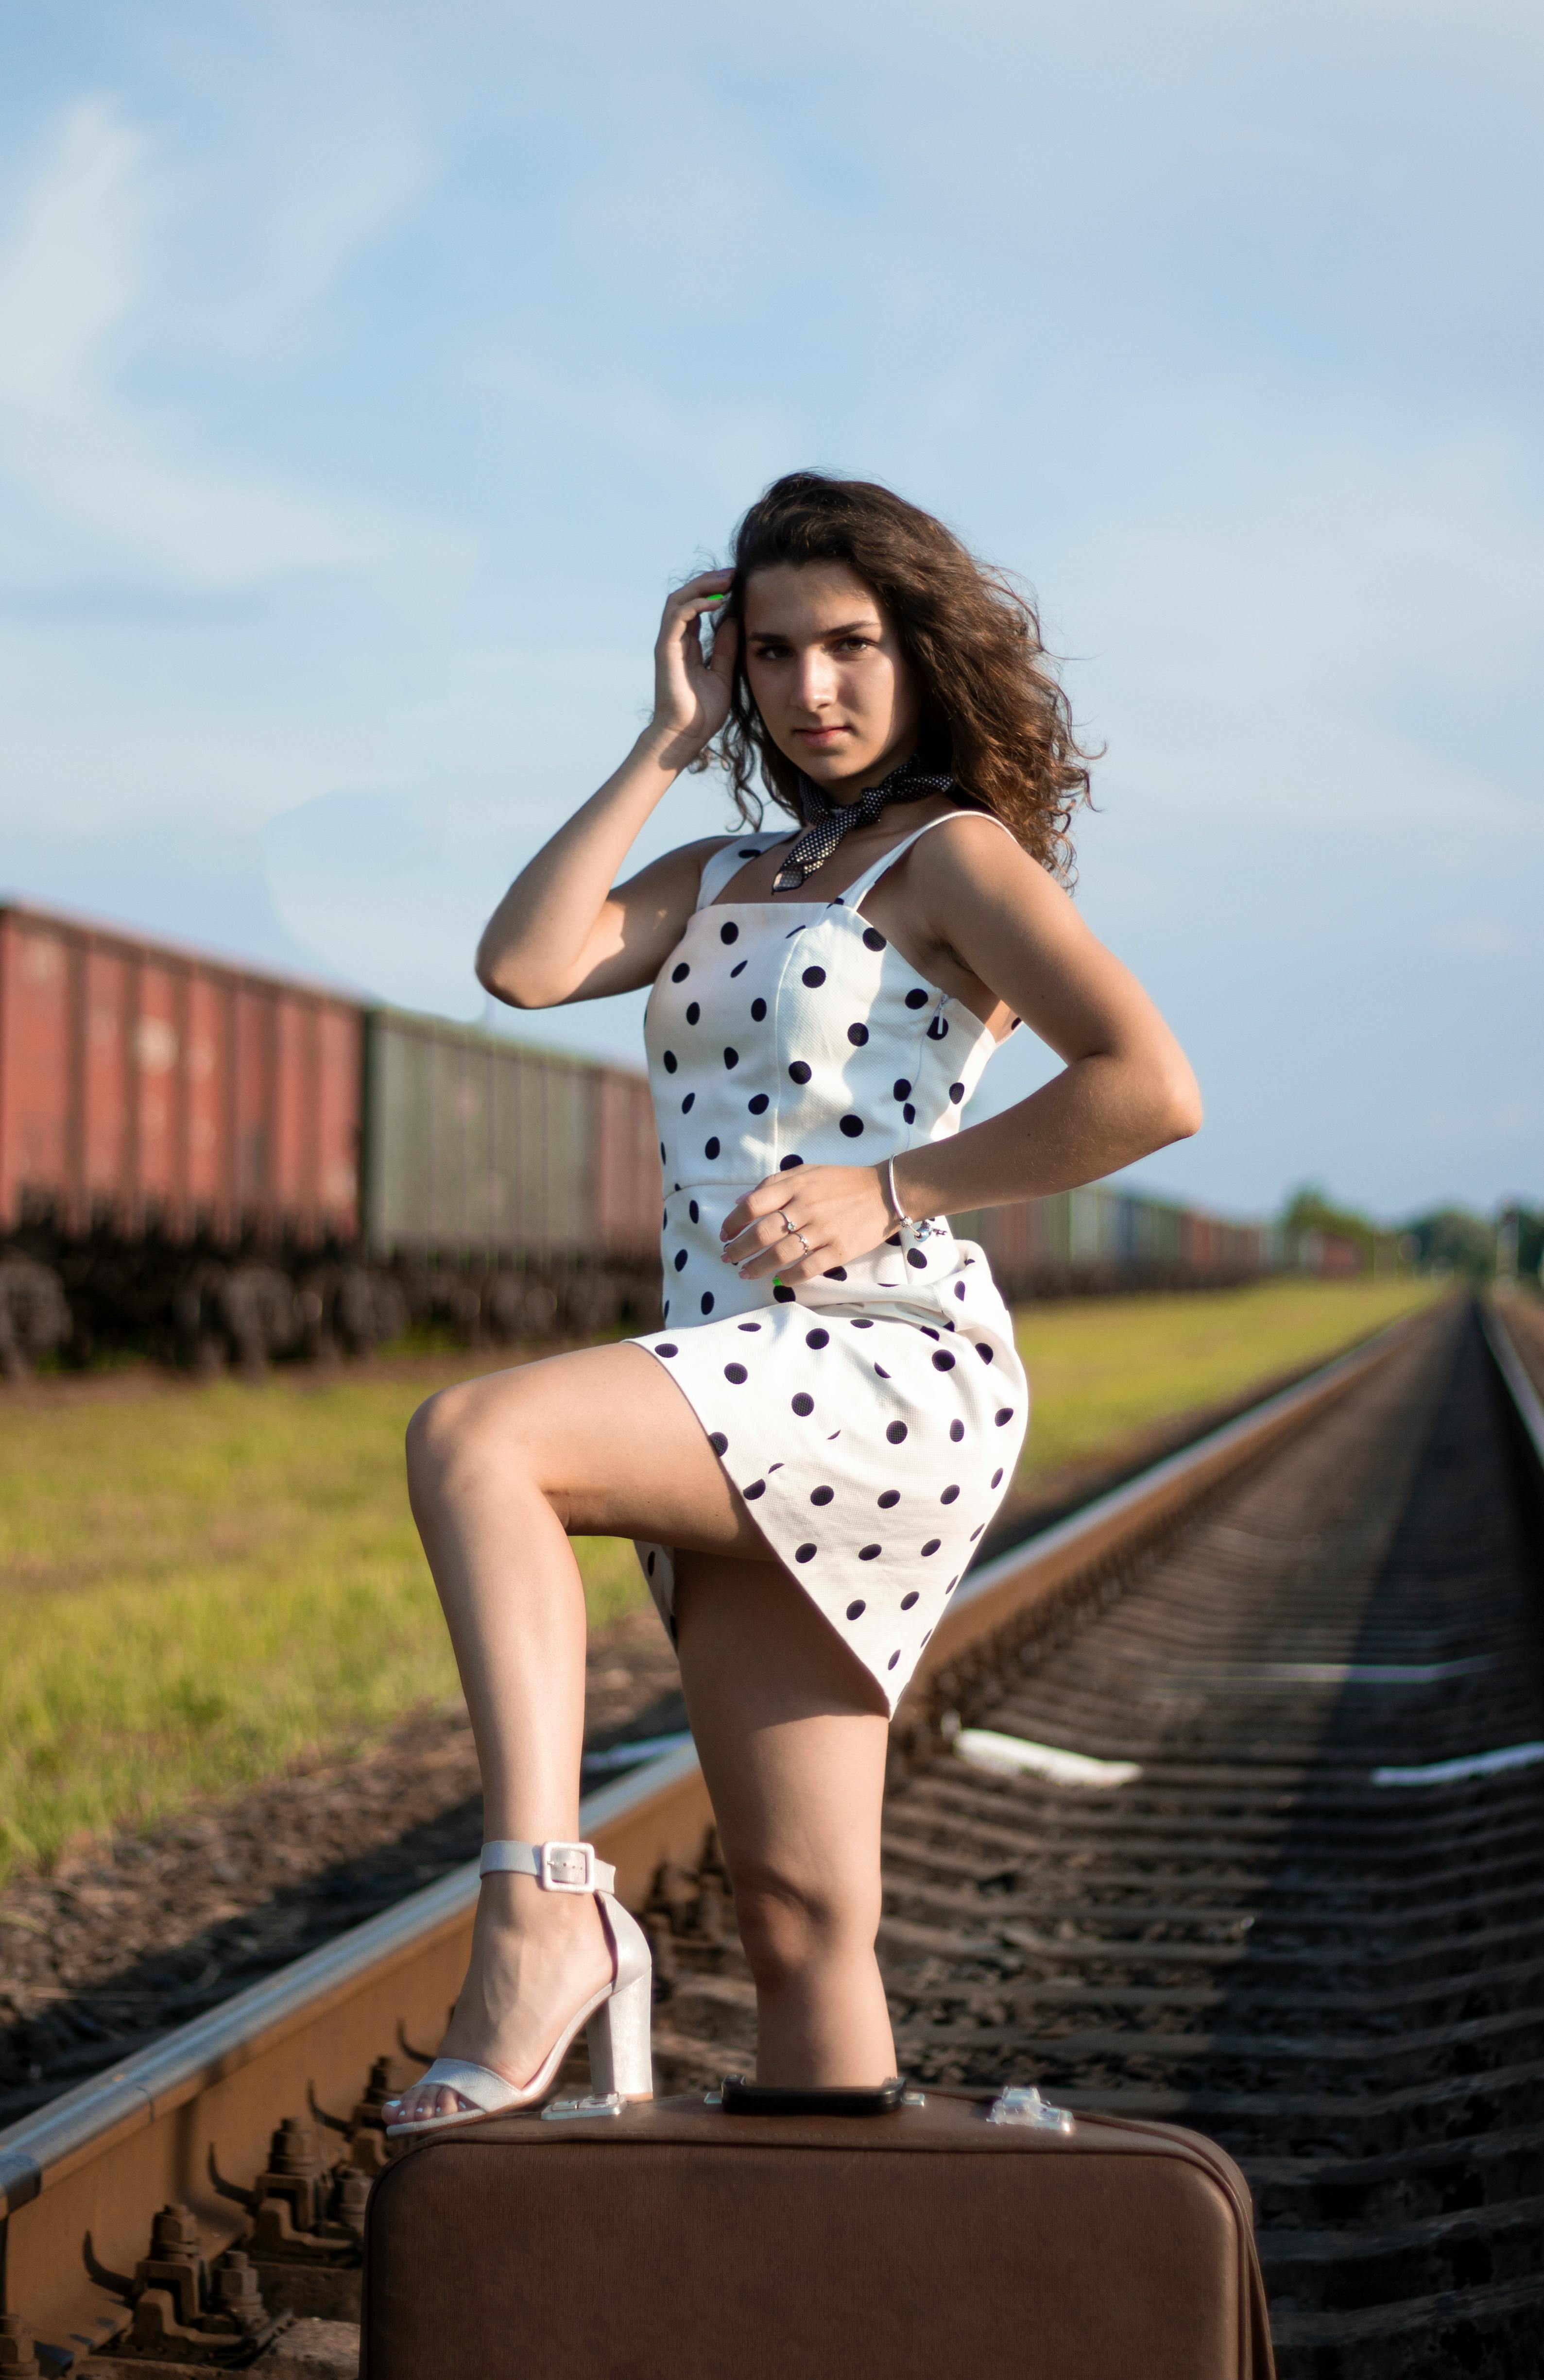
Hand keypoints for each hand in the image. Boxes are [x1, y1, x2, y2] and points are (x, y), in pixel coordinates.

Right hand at [646, 569, 738, 764]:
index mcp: (687, 645)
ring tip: (726, 580)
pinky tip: (717, 602)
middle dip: (709, 581)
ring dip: (702, 585)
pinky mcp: (665, 649)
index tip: (739, 584)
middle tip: (734, 574)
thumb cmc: (702, 712)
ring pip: (678, 599)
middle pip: (686, 597)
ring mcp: (668, 643)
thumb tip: (734, 619)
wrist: (687, 736)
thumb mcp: (723, 673)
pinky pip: (677, 616)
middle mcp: (675, 639)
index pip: (696, 607)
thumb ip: (726, 647)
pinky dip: (696, 604)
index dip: (715, 592)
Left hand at [720, 1164, 894, 1283]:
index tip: (724, 1234)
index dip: (734, 1221)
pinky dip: (790, 1277)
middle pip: (763, 1233)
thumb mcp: (807, 1172)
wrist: (885, 1192)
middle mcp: (806, 1207)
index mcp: (795, 1186)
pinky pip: (809, 1268)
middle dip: (739, 1249)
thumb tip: (739, 1201)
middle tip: (728, 1258)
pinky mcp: (840, 1250)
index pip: (753, 1204)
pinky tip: (780, 1280)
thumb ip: (773, 1184)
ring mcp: (824, 1230)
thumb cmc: (841, 1181)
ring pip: (782, 1254)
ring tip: (745, 1274)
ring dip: (758, 1267)